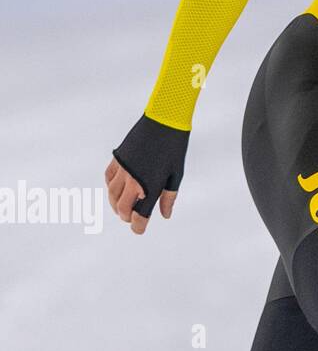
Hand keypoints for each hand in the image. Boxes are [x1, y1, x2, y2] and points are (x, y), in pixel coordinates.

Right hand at [106, 113, 189, 233]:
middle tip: (132, 219)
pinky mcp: (117, 158)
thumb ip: (169, 196)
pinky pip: (108, 178)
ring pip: (112, 195)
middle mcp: (134, 180)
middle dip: (126, 217)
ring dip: (116, 205)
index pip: (140, 214)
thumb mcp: (176, 173)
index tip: (139, 230)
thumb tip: (165, 215)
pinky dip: (110, 188)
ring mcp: (123, 169)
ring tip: (123, 208)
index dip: (138, 226)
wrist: (163, 120)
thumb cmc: (175, 146)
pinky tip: (117, 190)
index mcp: (151, 185)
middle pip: (123, 207)